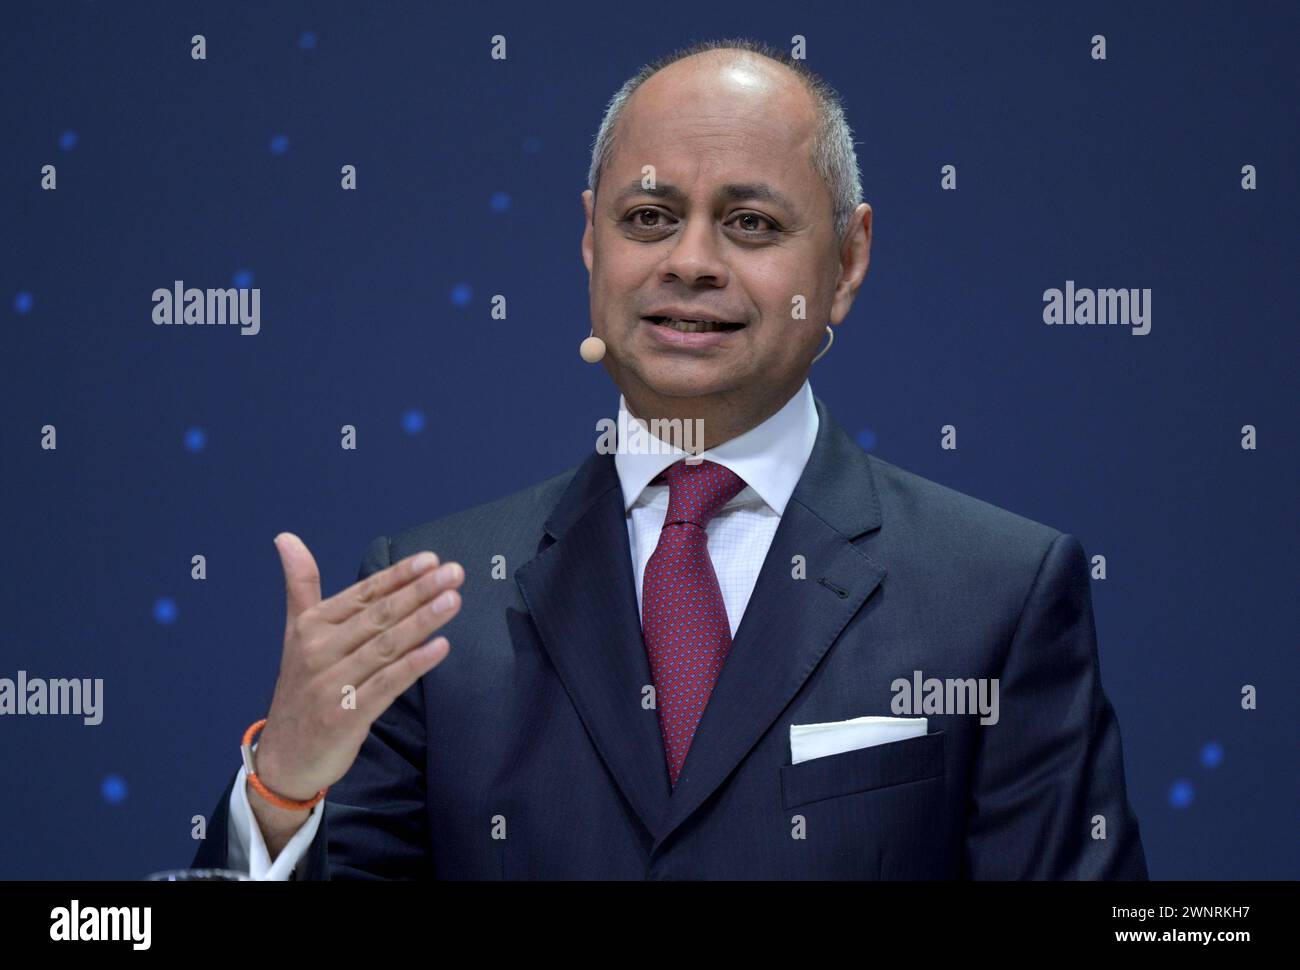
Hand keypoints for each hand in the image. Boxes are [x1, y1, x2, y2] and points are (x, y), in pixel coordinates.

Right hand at [252, 532, 461, 803]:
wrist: (284, 758)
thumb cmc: (301, 688)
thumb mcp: (296, 633)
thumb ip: (301, 585)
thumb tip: (287, 537)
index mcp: (311, 626)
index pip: (362, 594)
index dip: (398, 576)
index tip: (431, 559)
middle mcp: (319, 651)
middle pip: (378, 616)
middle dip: (418, 592)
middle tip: (454, 572)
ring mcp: (332, 684)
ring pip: (385, 646)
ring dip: (422, 621)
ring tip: (453, 600)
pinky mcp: (346, 716)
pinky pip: (387, 685)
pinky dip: (414, 665)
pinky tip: (441, 647)